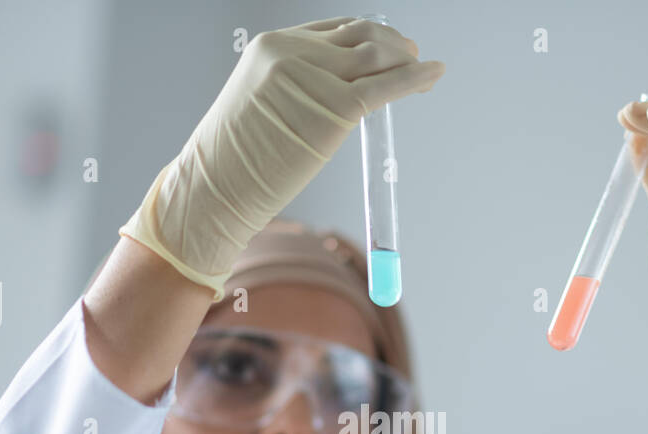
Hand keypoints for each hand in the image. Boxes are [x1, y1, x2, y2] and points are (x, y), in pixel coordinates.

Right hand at [121, 17, 444, 300]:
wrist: (214, 190)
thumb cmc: (233, 165)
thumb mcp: (259, 106)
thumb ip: (295, 89)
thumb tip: (335, 95)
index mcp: (272, 45)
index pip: (335, 29)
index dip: (368, 38)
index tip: (390, 51)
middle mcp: (292, 51)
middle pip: (360, 35)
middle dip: (393, 46)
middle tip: (414, 59)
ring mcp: (313, 77)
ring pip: (377, 57)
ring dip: (407, 63)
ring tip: (424, 74)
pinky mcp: (333, 108)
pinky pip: (384, 87)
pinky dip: (415, 78)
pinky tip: (434, 74)